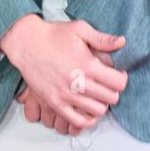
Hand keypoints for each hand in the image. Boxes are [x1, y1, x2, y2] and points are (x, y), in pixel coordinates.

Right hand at [1, 16, 127, 129]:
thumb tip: (123, 42)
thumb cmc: (54, 34)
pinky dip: (86, 119)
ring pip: (97, 111)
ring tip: (97, 95)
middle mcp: (78, 83)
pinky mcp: (54, 103)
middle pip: (110, 98)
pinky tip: (86, 109)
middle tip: (107, 85)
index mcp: (88, 65)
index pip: (118, 83)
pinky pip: (77, 121)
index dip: (122, 78)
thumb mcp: (80, 29)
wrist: (26, 43)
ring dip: (101, 104)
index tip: (117, 74)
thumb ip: (103, 39)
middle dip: (113, 91)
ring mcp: (66, 96)